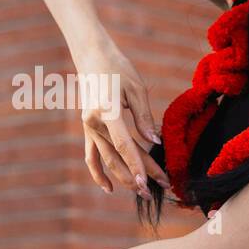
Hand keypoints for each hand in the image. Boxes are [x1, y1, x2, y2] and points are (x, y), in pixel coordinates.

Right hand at [75, 43, 170, 197]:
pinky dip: (97, 174)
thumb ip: (144, 117)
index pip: (125, 144)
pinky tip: (109, 189)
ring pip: (106, 160)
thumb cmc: (117, 68)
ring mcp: (88, 127)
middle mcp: (93, 122)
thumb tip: (154, 142)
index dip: (138, 164)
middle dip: (139, 174)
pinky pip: (91, 156)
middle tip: (160, 187)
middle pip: (118, 156)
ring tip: (142, 192)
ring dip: (123, 178)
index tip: (150, 181)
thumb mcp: (136, 89)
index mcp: (106, 111)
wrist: (92, 57)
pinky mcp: (87, 129)